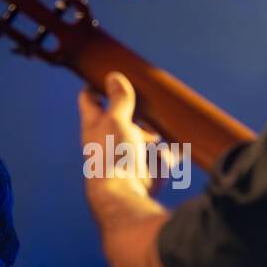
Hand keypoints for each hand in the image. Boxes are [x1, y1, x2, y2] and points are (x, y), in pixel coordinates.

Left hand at [78, 71, 174, 203]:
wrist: (127, 192)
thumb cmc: (113, 155)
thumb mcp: (116, 119)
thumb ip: (118, 99)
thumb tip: (114, 77)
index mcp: (96, 125)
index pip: (90, 99)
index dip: (96, 85)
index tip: (108, 74)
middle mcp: (110, 139)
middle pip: (123, 117)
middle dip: (138, 109)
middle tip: (149, 99)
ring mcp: (130, 154)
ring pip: (145, 136)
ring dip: (155, 131)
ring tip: (164, 124)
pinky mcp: (148, 167)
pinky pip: (163, 155)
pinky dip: (170, 151)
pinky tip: (175, 146)